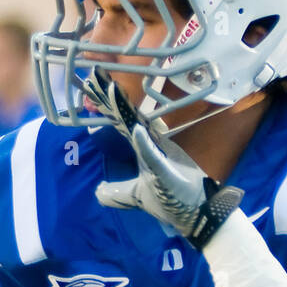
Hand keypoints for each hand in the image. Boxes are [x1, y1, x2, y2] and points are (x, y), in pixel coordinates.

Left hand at [82, 68, 244, 250]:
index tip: (92, 83)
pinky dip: (145, 144)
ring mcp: (158, 156)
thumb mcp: (136, 197)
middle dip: (110, 98)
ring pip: (138, 128)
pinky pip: (153, 156)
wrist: (194, 213)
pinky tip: (136, 131)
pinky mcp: (165, 171)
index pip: (120, 122)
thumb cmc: (168, 199)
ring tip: (112, 89)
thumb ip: (117, 193)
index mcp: (141, 148)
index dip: (106, 104)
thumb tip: (98, 192)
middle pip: (125, 118)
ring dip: (125, 111)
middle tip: (95, 73)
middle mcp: (149, 146)